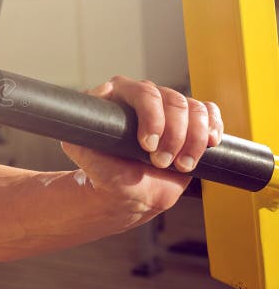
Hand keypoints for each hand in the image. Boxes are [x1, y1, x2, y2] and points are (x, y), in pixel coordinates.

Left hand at [61, 76, 222, 223]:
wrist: (130, 194)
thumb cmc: (106, 174)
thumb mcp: (86, 158)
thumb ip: (77, 139)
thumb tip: (76, 121)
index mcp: (116, 95)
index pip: (142, 93)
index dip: (152, 118)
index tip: (148, 146)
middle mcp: (143, 96)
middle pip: (173, 101)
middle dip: (173, 135)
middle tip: (161, 163)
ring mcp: (168, 107)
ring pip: (195, 109)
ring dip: (193, 141)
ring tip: (180, 166)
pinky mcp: (190, 120)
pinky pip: (210, 113)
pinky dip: (213, 129)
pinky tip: (209, 145)